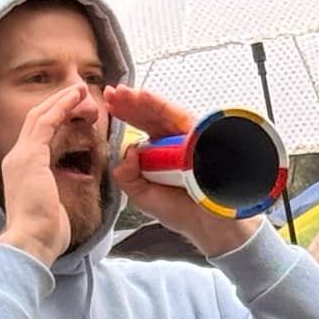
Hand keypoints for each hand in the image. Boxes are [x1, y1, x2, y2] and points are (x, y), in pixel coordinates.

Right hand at [0, 84, 92, 265]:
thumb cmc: (45, 232)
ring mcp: (20, 156)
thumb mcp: (53, 203)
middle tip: (79, 91)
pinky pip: (45, 123)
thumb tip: (72, 184)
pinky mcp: (29, 156)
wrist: (30, 242)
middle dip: (58, 103)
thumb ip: (58, 188)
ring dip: (61, 100)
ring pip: (39, 116)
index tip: (74, 109)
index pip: (37, 134)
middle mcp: (17, 158)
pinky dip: (60, 108)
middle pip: (36, 120)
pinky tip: (74, 98)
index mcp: (22, 169)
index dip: (55, 118)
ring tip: (80, 89)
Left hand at [107, 86, 262, 257]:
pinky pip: (179, 117)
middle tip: (111, 93)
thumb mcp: (142, 196)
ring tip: (122, 93)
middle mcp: (175, 143)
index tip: (108, 105)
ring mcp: (189, 138)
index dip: (124, 117)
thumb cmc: (183, 212)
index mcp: (161, 155)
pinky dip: (162, 106)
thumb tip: (127, 151)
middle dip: (129, 104)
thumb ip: (127, 177)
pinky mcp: (201, 136)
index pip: (140, 130)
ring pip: (162, 114)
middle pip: (149, 118)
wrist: (210, 225)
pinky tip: (144, 97)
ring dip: (141, 101)